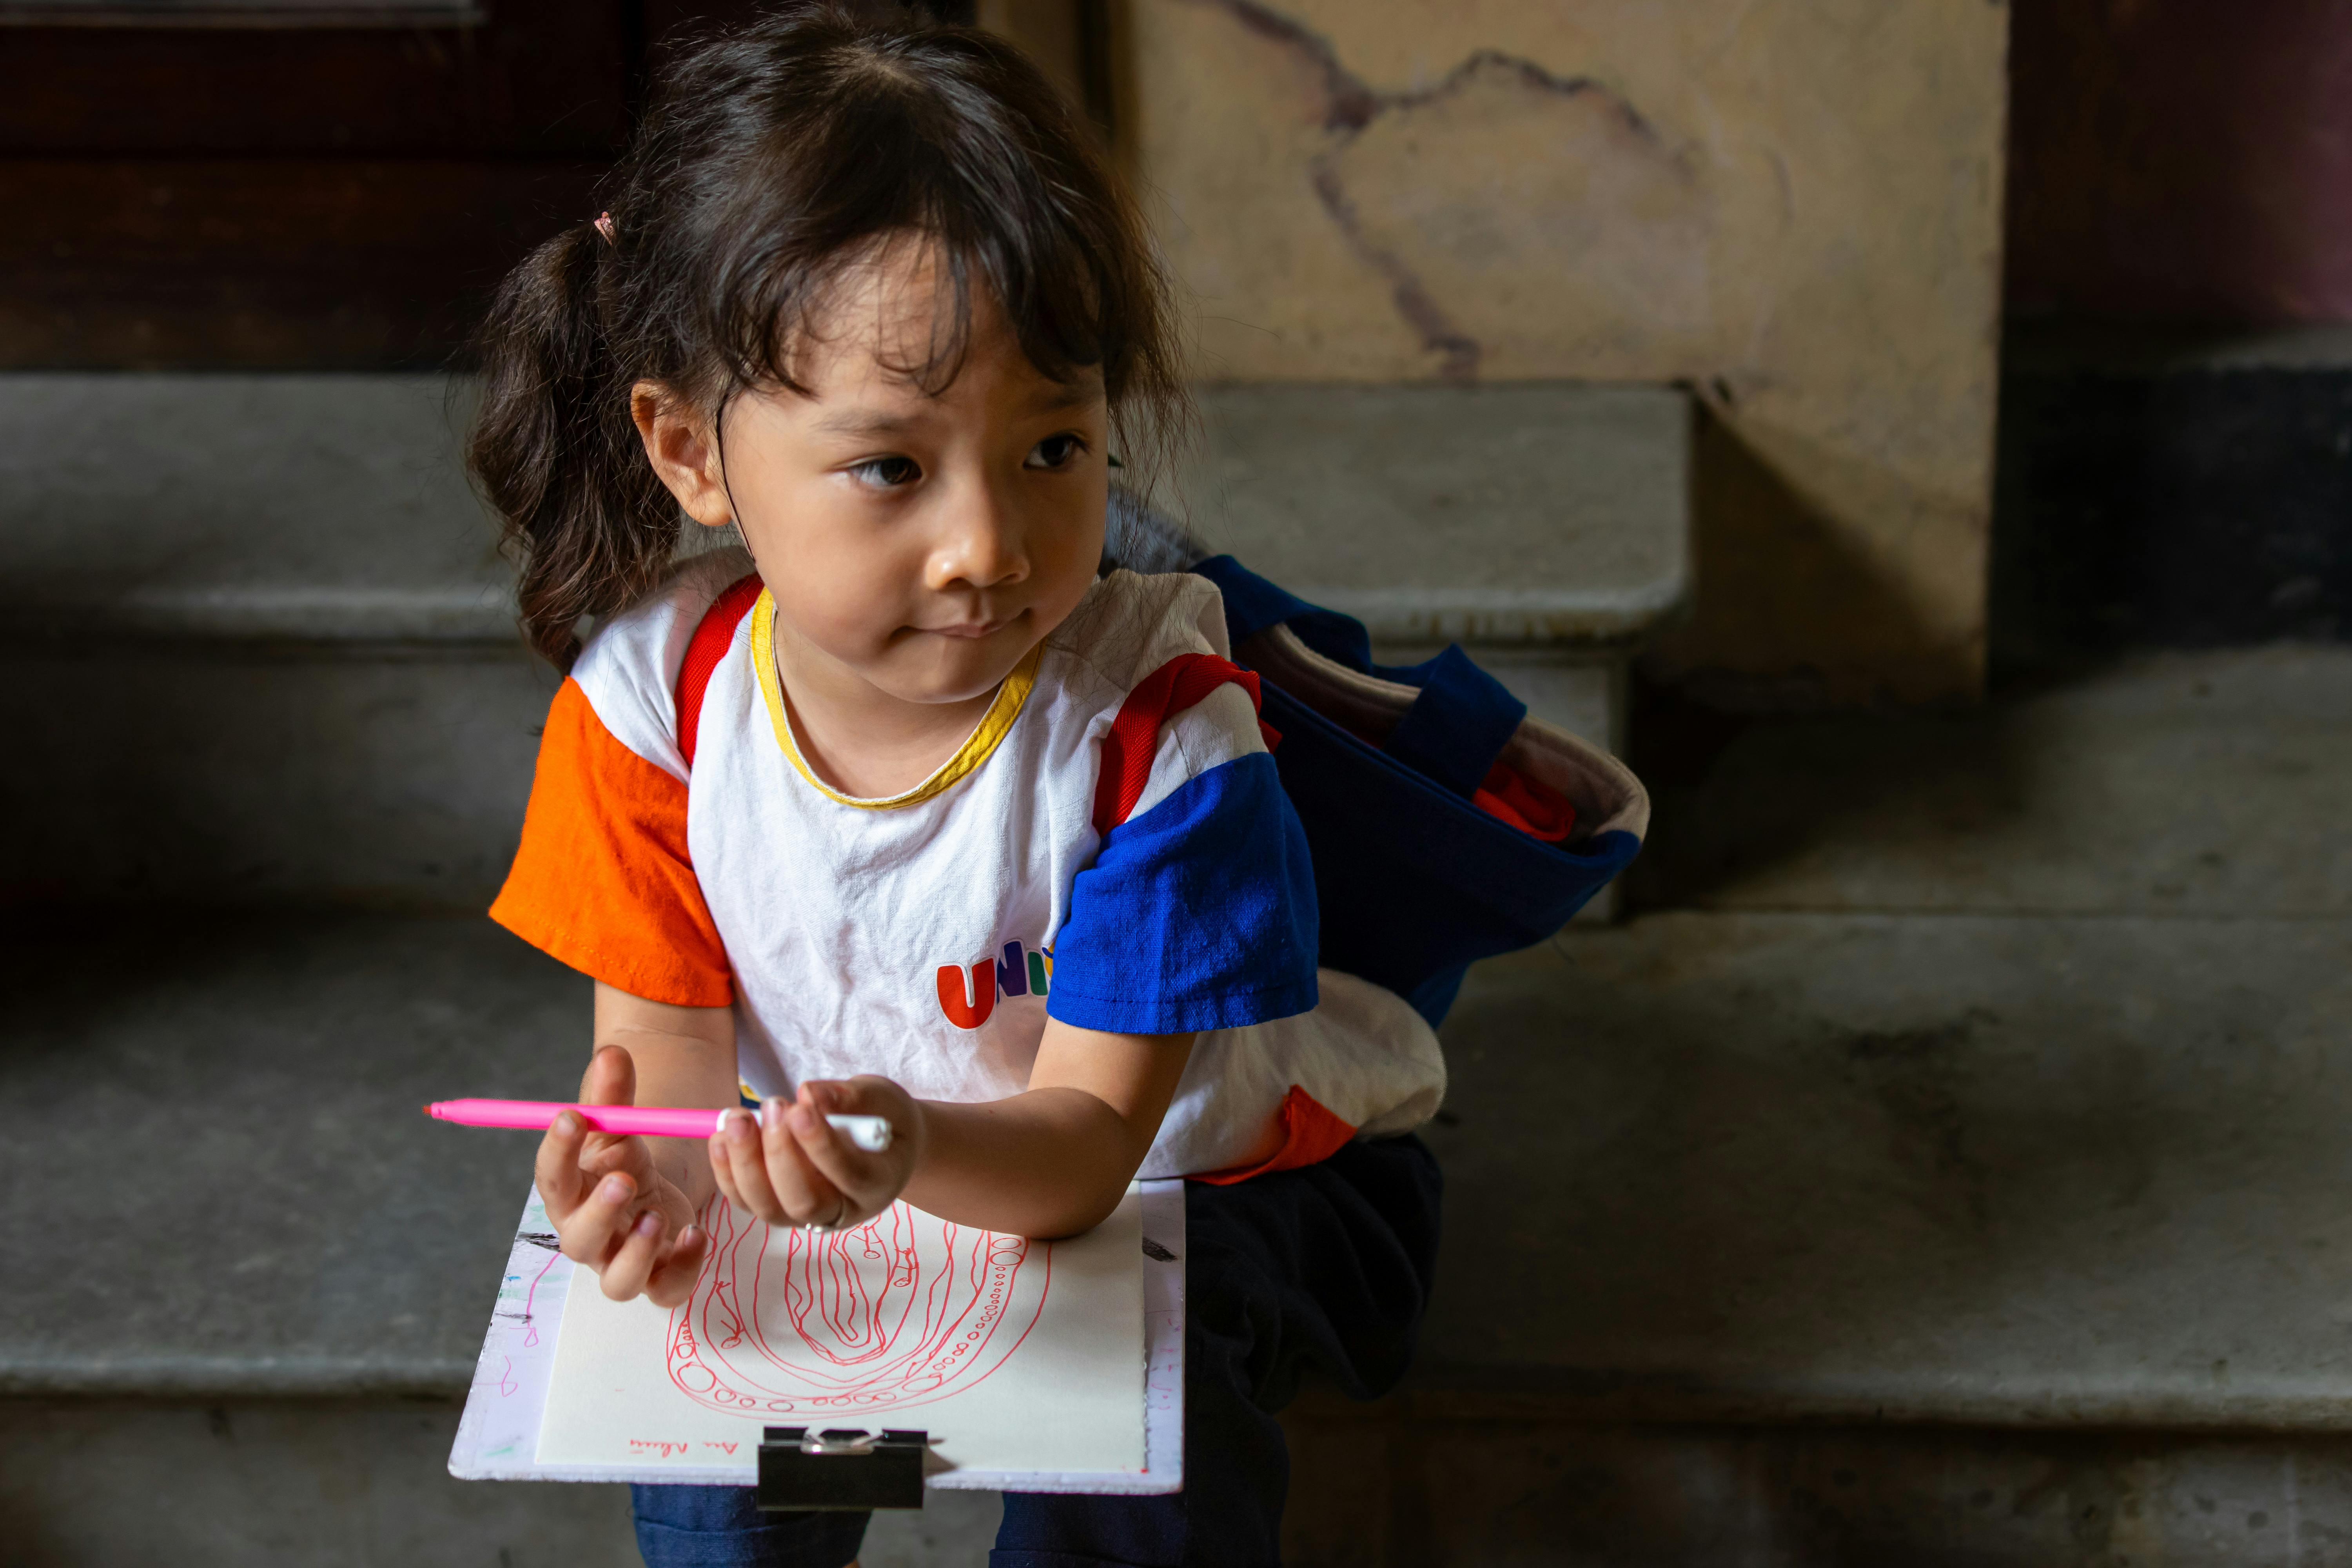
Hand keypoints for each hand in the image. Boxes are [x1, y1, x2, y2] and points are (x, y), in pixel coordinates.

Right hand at [535, 1044, 709, 1305]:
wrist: (653, 1192)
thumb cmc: (622, 1158)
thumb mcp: (619, 1125)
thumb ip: (613, 1095)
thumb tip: (613, 1051)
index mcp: (571, 1194)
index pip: (551, 1179)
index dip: (556, 1151)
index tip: (570, 1116)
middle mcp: (590, 1235)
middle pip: (577, 1240)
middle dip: (597, 1212)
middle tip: (622, 1179)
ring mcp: (623, 1262)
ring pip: (617, 1281)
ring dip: (635, 1251)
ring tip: (656, 1216)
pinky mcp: (660, 1277)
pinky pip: (667, 1290)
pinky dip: (683, 1268)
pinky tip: (697, 1233)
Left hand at [709, 1075, 922, 1230]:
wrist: (881, 1142)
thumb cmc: (884, 1117)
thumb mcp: (882, 1098)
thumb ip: (850, 1097)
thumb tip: (807, 1094)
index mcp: (879, 1183)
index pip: (848, 1173)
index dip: (819, 1145)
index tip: (798, 1108)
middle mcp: (844, 1211)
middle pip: (804, 1202)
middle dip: (778, 1154)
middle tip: (769, 1106)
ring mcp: (808, 1217)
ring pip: (769, 1208)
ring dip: (745, 1164)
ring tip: (737, 1119)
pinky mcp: (779, 1210)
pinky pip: (748, 1202)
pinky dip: (728, 1173)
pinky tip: (719, 1138)